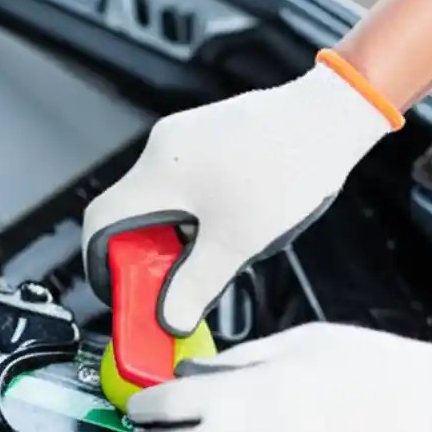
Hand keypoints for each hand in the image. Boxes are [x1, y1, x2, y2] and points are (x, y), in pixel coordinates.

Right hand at [82, 57, 398, 334]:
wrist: (332, 115)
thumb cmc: (290, 165)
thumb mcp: (239, 241)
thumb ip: (196, 284)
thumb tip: (169, 317)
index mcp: (160, 173)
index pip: (99, 223)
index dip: (101, 265)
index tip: (120, 293)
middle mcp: (164, 150)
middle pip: (128, 214)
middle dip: (144, 257)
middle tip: (170, 289)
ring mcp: (185, 138)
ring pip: (158, 200)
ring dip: (172, 236)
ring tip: (211, 257)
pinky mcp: (207, 137)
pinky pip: (182, 183)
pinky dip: (191, 214)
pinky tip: (228, 226)